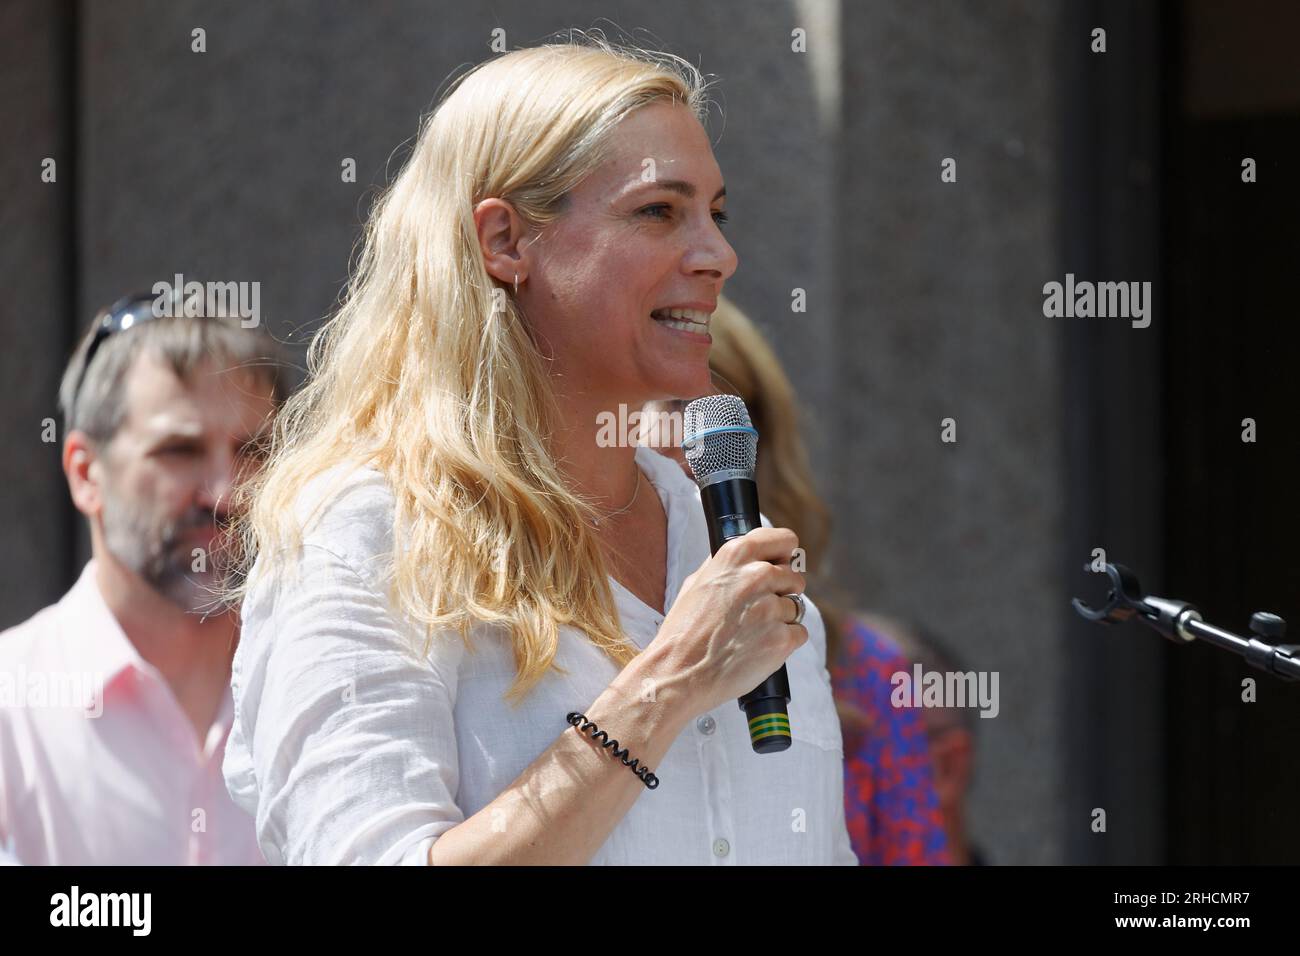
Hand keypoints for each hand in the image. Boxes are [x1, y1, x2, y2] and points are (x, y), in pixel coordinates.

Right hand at [645, 527, 807, 714]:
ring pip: (797, 607)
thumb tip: (748, 556)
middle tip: (757, 610)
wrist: (679, 672)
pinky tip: (759, 647)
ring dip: (781, 619)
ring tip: (751, 632)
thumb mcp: (696, 582)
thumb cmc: (684, 631)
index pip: (784, 540)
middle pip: (794, 577)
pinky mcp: (781, 639)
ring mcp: (771, 608)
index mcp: (736, 555)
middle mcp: (757, 576)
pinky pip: (799, 633)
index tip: (781, 565)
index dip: (784, 555)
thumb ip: (726, 566)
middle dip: (781, 592)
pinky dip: (784, 641)